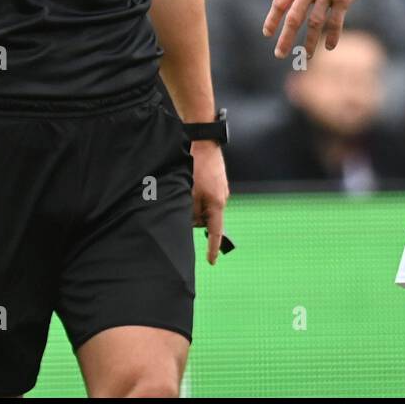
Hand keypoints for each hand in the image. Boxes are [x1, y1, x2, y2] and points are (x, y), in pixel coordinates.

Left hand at [191, 141, 228, 264]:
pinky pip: (206, 195)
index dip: (212, 248)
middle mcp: (222, 198)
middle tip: (183, 205)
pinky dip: (197, 195)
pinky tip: (191, 183)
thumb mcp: (190, 193)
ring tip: (187, 188)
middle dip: (194, 217)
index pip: (215, 232)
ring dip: (195, 203)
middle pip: (206, 218)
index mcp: (217, 204)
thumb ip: (192, 211)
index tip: (211, 261)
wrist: (203, 142)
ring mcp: (221, 189)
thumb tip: (193, 220)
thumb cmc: (196, 167)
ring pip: (205, 206)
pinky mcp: (217, 181)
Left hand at [263, 0, 372, 62]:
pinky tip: (329, 47)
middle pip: (295, 17)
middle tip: (279, 54)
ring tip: (305, 57)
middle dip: (286, 37)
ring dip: (309, 42)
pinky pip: (336, 21)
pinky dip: (333, 35)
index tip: (267, 33)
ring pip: (315, 23)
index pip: (281, 1)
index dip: (273, 19)